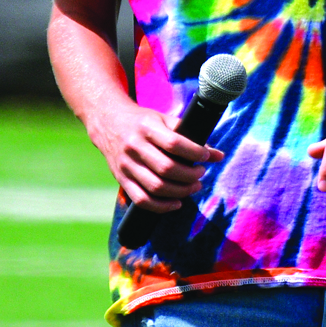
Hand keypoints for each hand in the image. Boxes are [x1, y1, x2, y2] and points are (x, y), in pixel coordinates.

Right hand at [92, 101, 221, 209]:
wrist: (107, 122)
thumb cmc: (143, 122)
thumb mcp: (164, 120)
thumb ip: (190, 136)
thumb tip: (218, 155)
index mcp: (146, 128)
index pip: (174, 144)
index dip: (195, 152)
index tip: (206, 156)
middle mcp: (134, 147)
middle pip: (167, 169)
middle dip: (190, 175)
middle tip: (201, 173)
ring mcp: (126, 165)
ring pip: (156, 187)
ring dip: (181, 191)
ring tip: (194, 186)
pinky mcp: (121, 179)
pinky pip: (142, 200)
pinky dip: (162, 206)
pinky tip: (177, 203)